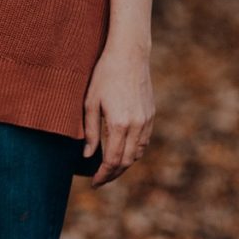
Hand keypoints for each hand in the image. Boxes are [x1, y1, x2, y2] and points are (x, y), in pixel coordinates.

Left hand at [82, 39, 153, 187]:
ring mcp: (146, 120)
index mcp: (119, 124)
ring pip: (137, 153)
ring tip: (109, 170)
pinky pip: (144, 142)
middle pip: (126, 161)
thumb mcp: (90, 103)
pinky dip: (133, 152)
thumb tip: (87, 156)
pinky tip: (122, 153)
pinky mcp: (151, 114)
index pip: (112, 160)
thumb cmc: (104, 76)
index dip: (102, 175)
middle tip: (99, 181)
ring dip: (124, 165)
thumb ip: (89, 132)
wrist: (130, 55)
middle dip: (112, 174)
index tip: (93, 183)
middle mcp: (136, 125)